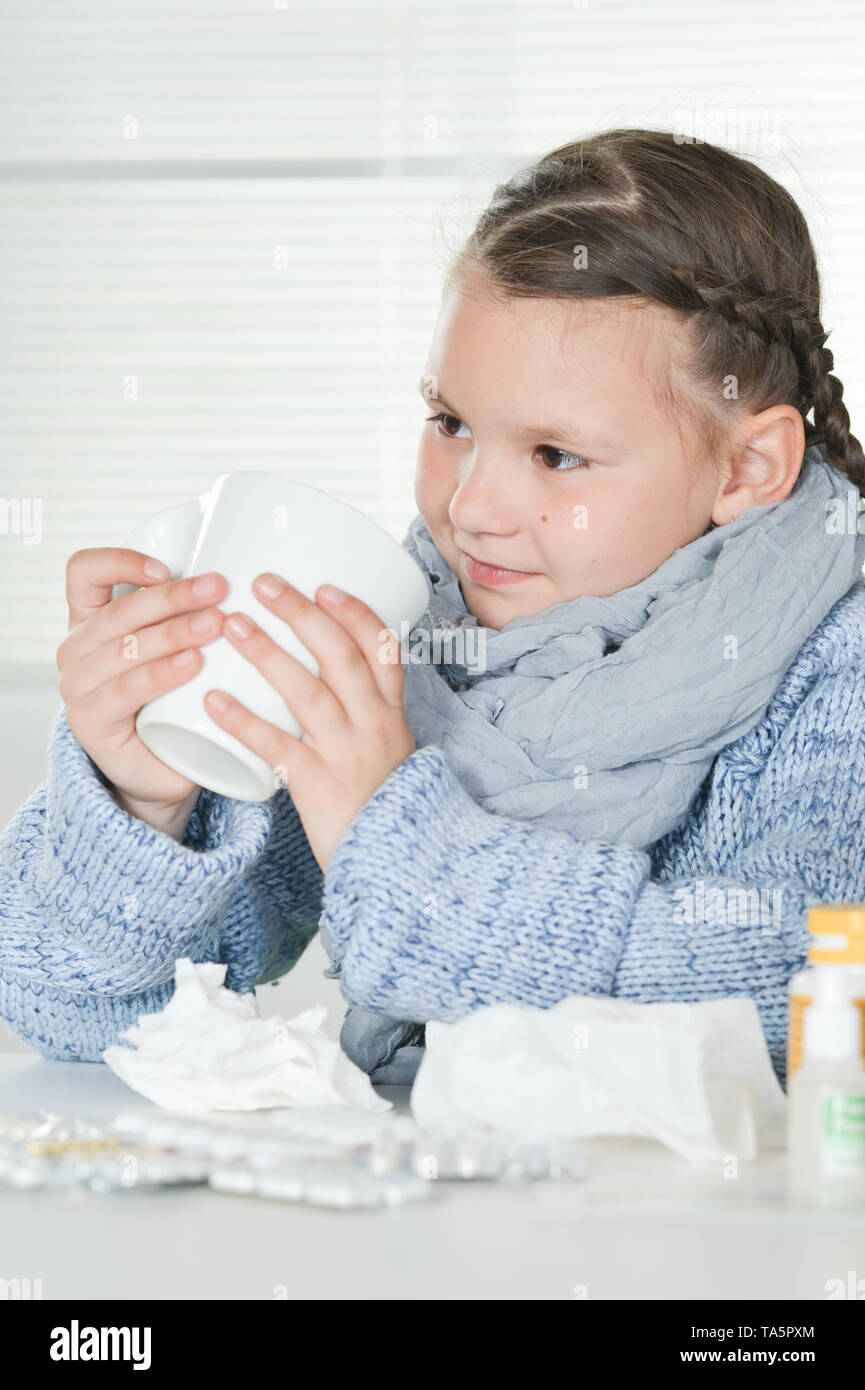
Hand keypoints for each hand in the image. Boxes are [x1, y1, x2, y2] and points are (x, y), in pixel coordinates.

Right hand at [57, 548, 228, 826]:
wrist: (162, 768)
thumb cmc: (175, 698)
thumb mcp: (176, 646)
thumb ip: (190, 609)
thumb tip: (247, 566)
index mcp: (90, 619)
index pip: (84, 571)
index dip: (120, 560)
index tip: (168, 566)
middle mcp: (76, 647)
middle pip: (118, 609)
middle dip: (174, 596)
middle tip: (220, 589)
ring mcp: (77, 686)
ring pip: (124, 647)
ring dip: (173, 632)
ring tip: (216, 625)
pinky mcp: (90, 723)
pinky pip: (124, 690)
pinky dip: (159, 674)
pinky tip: (191, 664)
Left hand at [202, 573, 416, 871]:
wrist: (394, 865)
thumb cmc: (382, 803)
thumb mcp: (385, 749)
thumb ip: (356, 714)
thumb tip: (314, 673)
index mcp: (390, 713)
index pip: (382, 650)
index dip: (354, 613)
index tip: (324, 585)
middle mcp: (373, 726)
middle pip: (341, 656)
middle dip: (302, 614)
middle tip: (262, 582)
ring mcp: (346, 755)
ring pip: (308, 693)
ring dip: (267, 653)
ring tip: (230, 624)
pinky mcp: (319, 787)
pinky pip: (277, 749)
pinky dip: (243, 722)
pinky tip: (212, 701)